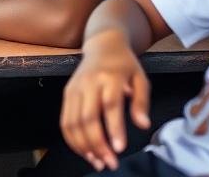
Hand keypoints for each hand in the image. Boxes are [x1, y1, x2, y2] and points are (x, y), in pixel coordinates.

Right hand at [61, 31, 150, 171]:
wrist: (102, 44)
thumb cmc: (124, 64)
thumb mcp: (141, 78)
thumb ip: (142, 102)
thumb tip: (143, 125)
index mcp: (110, 76)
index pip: (110, 104)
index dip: (114, 128)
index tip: (120, 148)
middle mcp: (89, 82)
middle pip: (88, 117)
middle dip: (98, 144)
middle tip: (110, 163)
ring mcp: (75, 88)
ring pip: (73, 122)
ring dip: (84, 146)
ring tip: (98, 162)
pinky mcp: (67, 94)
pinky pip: (65, 121)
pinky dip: (72, 140)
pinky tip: (85, 151)